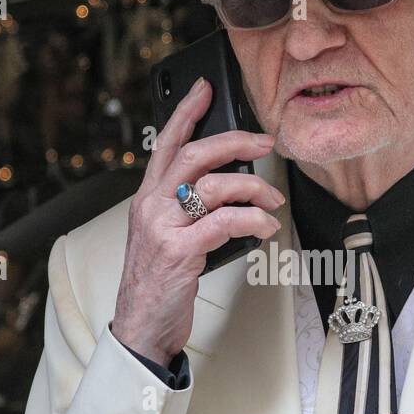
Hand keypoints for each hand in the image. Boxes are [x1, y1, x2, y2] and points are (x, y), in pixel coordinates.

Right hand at [111, 77, 284, 364]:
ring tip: (273, 199)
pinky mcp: (180, 251)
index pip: (166, 143)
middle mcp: (151, 206)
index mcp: (147, 198)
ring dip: (254, 188)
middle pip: (195, 154)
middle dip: (235, 141)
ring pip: (214, 185)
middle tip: (265, 142)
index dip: (187, 111)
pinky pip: (225, 222)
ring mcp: (163, 227)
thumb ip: (184, 207)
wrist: (140, 325)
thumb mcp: (163, 235)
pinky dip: (254, 219)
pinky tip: (266, 225)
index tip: (207, 87)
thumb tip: (228, 184)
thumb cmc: (157, 281)